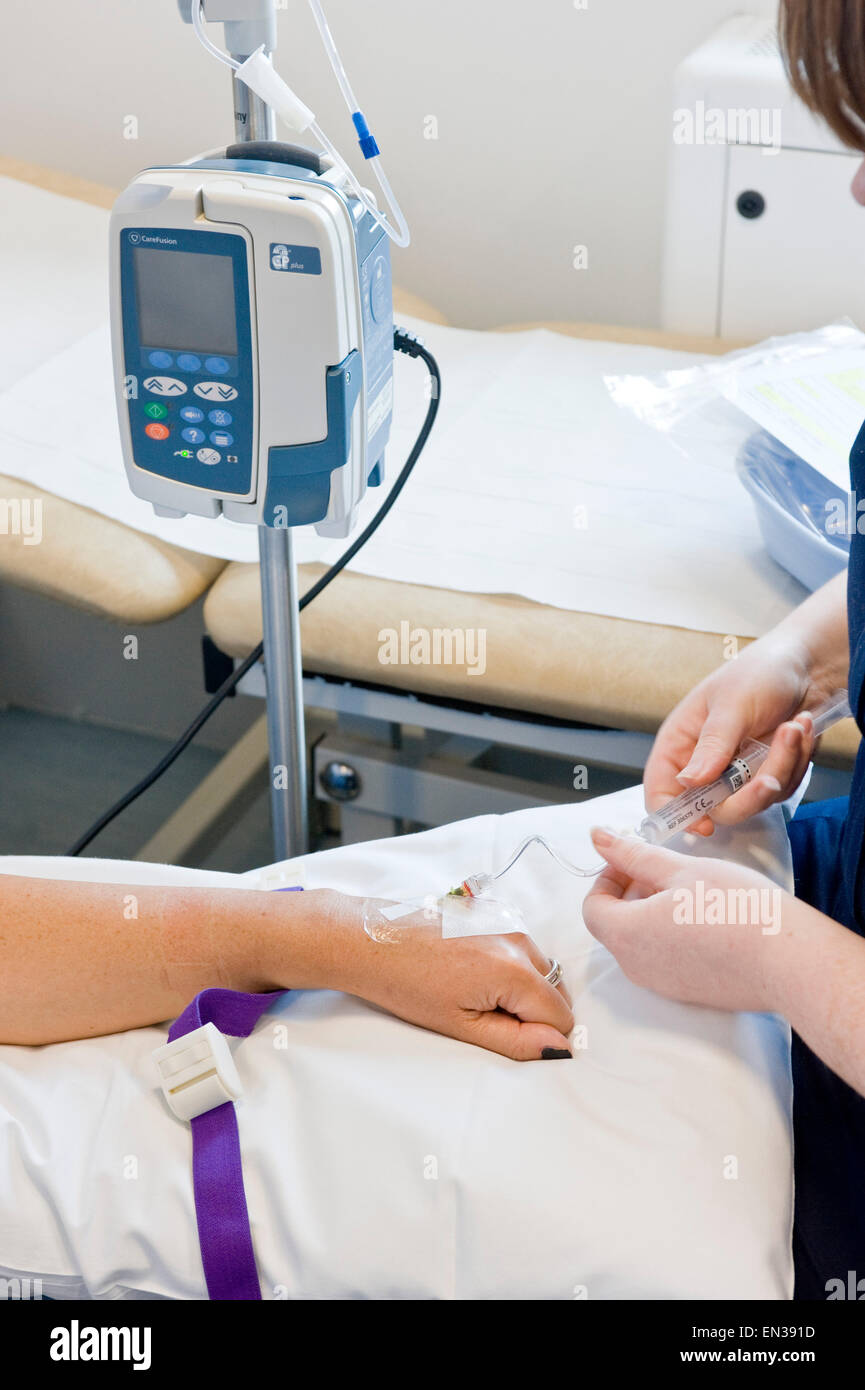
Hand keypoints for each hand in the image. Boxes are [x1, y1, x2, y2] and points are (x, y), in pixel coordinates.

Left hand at [316, 892, 574, 1061]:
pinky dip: (509, 967)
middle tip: (485, 1015)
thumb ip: (517, 1041)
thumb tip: (558, 1047)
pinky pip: (521, 949)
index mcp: (515, 971)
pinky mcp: (494, 913)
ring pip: (540, 969)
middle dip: (533, 1011)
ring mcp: (507, 922)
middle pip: (556, 990)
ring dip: (523, 989)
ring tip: (474, 993)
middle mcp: (519, 941)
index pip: (561, 1016)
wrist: (371, 941)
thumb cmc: (408, 986)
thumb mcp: (462, 1026)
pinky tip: (470, 972)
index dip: (539, 1035)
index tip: (501, 1033)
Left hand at [582, 829, 789, 1012]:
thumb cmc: (734, 907)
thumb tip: (597, 837)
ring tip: (689, 891)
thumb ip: (634, 854)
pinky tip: (706, 918)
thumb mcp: (680, 868)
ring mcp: (662, 985)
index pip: (592, 906)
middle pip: (615, 925)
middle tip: (664, 871)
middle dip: (631, 893)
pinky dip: (671, 936)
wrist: (788, 962)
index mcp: (625, 934)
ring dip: (651, 914)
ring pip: (640, 944)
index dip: (609, 877)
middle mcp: (636, 967)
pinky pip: (665, 961)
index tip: (635, 860)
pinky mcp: (689, 994)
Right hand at [643, 635, 825, 836]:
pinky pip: (782, 788)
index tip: (705, 825)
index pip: (662, 790)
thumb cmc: (758, 672)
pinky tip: (800, 727)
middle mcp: (705, 763)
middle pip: (715, 807)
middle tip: (772, 776)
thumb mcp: (732, 705)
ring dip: (782, 765)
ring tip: (795, 726)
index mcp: (681, 742)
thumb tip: (687, 782)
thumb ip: (712, 746)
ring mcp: (739, 771)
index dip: (675, 814)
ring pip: (755, 800)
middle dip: (750, 794)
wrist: (807, 664)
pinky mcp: (768, 772)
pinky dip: (796, 761)